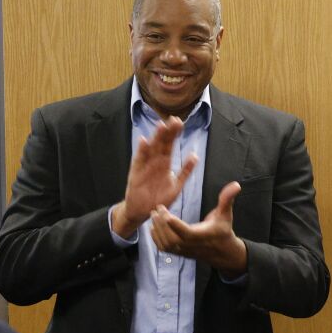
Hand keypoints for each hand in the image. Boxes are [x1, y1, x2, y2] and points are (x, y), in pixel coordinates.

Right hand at [112, 117, 195, 238]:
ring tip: (161, 126)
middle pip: (161, 144)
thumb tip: (195, 156)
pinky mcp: (136, 174)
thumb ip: (185, 171)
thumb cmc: (159, 199)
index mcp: (164, 164)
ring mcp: (145, 167)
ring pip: (151, 149)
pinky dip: (141, 151)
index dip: (174, 134)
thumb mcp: (177, 186)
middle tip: (174, 120)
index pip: (170, 145)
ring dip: (156, 138)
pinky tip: (144, 141)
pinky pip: (139, 161)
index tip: (180, 122)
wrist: (144, 212)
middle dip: (167, 132)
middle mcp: (154, 162)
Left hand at [150, 181, 248, 274]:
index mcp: (202, 236)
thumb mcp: (226, 214)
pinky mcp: (178, 253)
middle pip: (171, 239)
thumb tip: (236, 185)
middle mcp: (191, 245)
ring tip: (154, 214)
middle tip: (157, 209)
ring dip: (158, 230)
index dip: (175, 225)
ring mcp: (183, 251)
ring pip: (165, 244)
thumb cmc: (223, 230)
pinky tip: (154, 225)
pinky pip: (163, 248)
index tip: (165, 213)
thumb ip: (227, 199)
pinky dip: (156, 237)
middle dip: (162, 225)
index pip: (187, 233)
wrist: (222, 252)